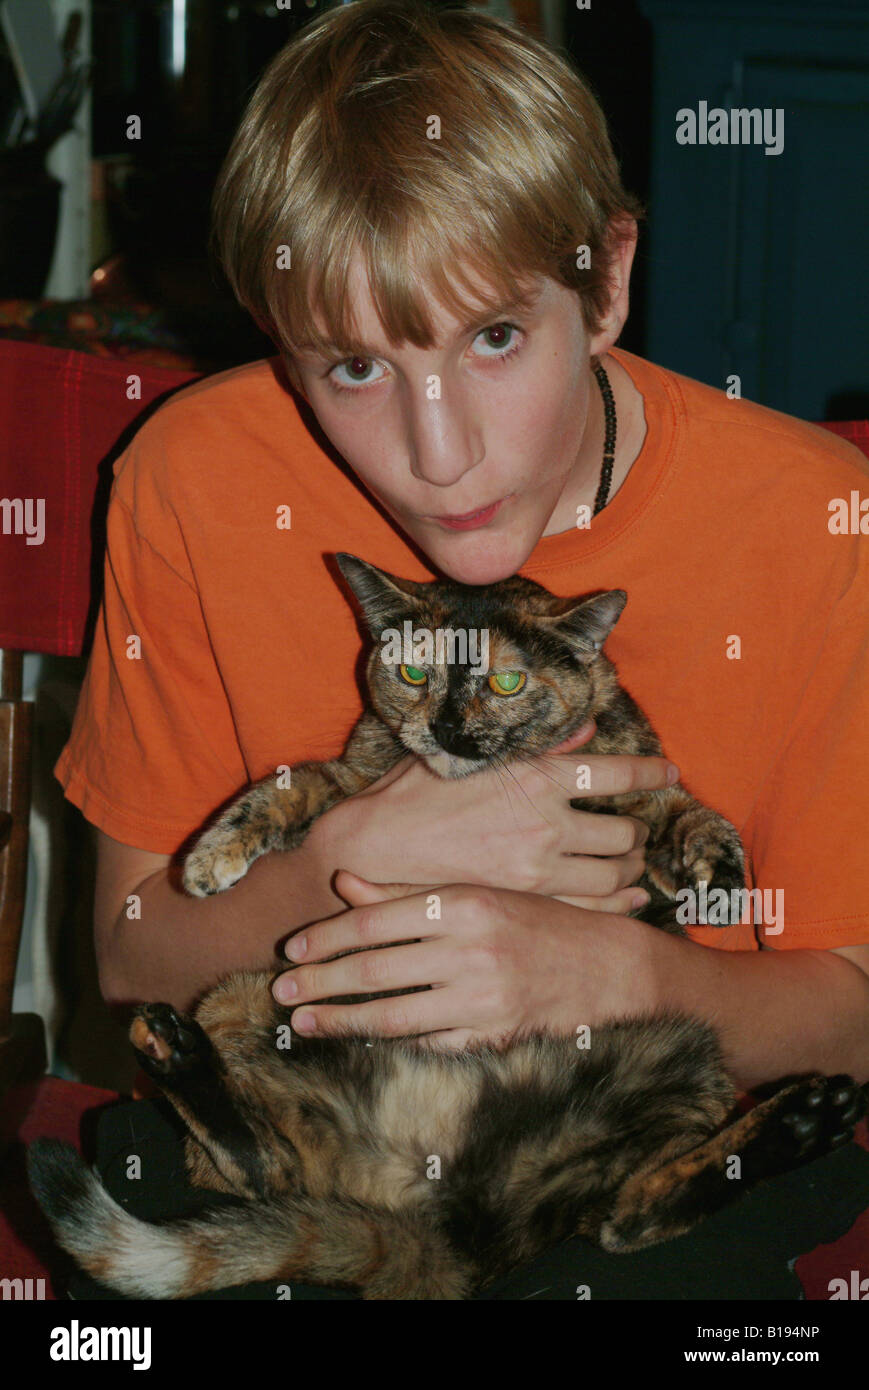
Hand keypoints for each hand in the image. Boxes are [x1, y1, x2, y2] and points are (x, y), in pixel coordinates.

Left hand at [272, 869, 657, 1048]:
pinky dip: (393, 1040)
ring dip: (342, 1020)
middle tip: (281, 990)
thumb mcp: (478, 892)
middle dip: (320, 982)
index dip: (327, 937)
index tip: (293, 948)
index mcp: (463, 903)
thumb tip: (344, 883)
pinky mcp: (494, 1036)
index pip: (376, 922)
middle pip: (376, 970)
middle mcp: (470, 949)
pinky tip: (362, 1038)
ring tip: (306, 1022)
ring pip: (394, 1015)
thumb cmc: (539, 920)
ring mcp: (483, 998)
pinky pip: (430, 1042)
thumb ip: (409, 892)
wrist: (610, 966)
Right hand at [313, 718, 679, 912]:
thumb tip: (586, 729)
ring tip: (631, 862)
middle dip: (639, 831)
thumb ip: (541, 745)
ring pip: (614, 875)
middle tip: (638, 830)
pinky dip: (618, 905)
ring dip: (632, 868)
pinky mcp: (526, 900)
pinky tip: (627, 899)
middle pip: (625, 832)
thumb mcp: (478, 753)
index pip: (617, 774)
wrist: (378, 845)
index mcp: (538, 777)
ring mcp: (538, 867)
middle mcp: (546, 822)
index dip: (651, 772)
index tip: (669, 773)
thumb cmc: (420, 790)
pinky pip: (590, 908)